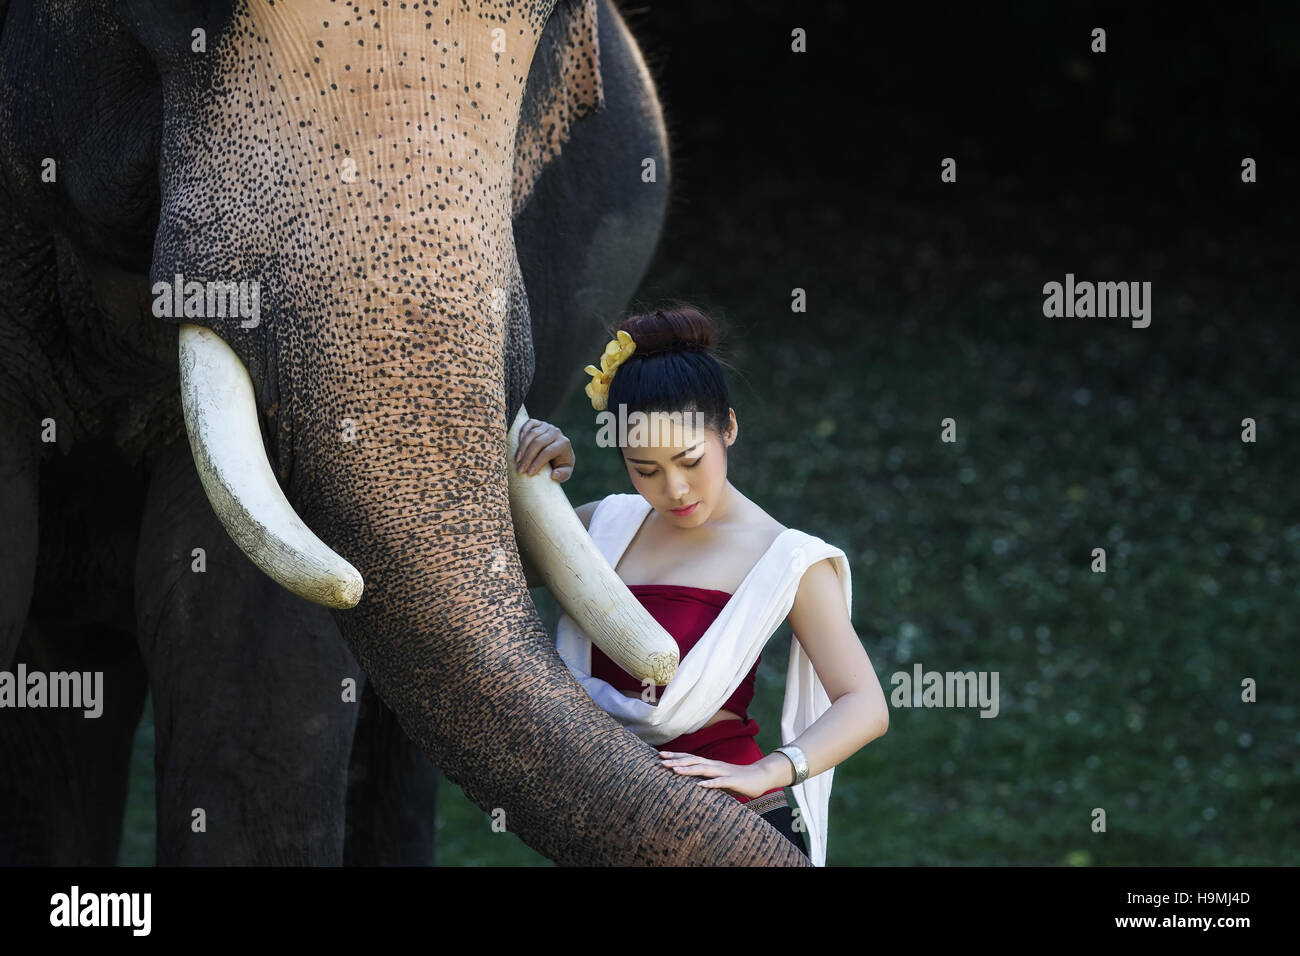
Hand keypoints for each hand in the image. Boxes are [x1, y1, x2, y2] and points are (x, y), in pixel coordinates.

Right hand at [513, 418, 573, 481]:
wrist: (559, 452)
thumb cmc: (560, 465)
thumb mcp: (565, 472)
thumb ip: (563, 475)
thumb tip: (554, 474)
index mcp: (564, 444)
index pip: (548, 452)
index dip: (537, 462)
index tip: (528, 473)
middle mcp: (556, 432)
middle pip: (538, 443)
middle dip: (527, 457)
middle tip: (520, 469)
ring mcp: (547, 426)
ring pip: (532, 434)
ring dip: (522, 447)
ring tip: (517, 460)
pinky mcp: (539, 423)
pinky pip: (529, 424)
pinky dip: (522, 432)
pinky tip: (518, 444)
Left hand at [658, 750, 783, 799]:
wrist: (760, 777)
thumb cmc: (737, 780)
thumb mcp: (718, 778)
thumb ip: (706, 777)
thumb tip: (690, 781)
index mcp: (711, 764)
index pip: (690, 758)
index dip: (676, 756)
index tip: (660, 756)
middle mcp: (715, 765)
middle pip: (693, 761)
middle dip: (677, 761)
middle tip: (661, 761)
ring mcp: (723, 772)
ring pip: (703, 769)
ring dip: (688, 770)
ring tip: (674, 771)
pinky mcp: (732, 781)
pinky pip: (719, 783)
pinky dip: (709, 784)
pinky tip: (699, 786)